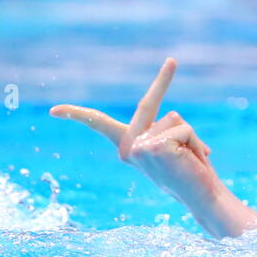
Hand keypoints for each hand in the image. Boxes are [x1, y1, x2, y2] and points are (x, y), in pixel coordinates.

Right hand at [51, 57, 220, 218]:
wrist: (203, 196)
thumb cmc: (192, 172)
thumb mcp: (174, 147)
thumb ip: (167, 132)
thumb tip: (184, 130)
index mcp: (128, 148)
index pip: (100, 125)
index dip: (77, 114)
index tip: (53, 111)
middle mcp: (128, 148)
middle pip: (147, 104)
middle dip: (162, 80)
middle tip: (172, 60)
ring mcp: (138, 148)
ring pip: (175, 118)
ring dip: (191, 136)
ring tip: (192, 158)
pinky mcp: (154, 147)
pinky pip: (184, 128)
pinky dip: (196, 142)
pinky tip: (193, 160)